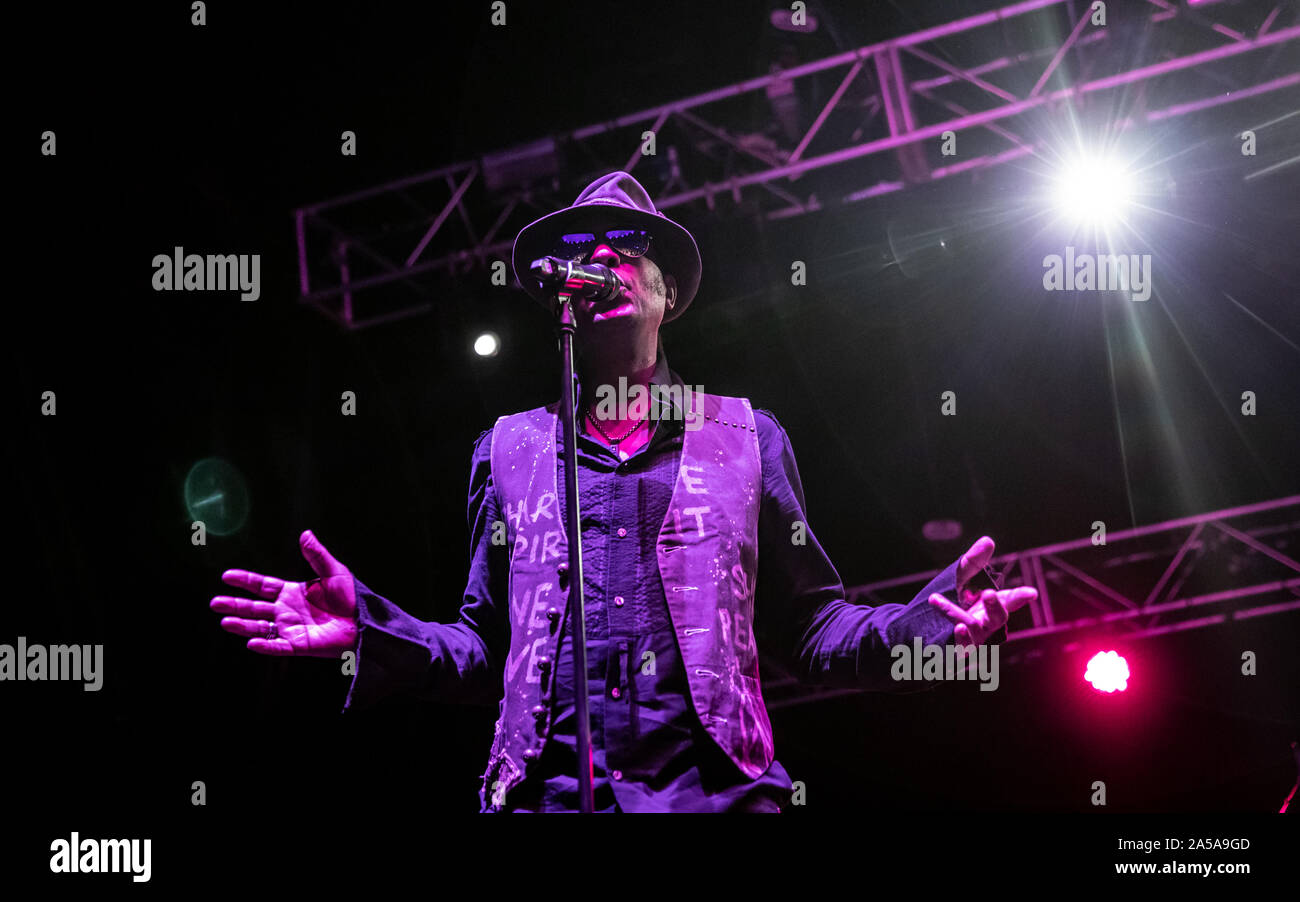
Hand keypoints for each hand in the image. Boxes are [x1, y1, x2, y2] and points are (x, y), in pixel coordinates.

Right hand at [210, 529, 358, 657]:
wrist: (367, 622)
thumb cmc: (353, 597)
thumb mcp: (334, 572)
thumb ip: (317, 556)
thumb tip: (305, 533)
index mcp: (293, 592)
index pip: (263, 585)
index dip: (245, 580)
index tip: (226, 576)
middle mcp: (287, 611)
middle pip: (255, 607)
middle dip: (235, 605)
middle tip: (214, 602)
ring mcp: (292, 629)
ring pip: (261, 628)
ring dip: (243, 626)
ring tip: (225, 621)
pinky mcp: (300, 645)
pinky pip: (279, 647)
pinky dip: (266, 646)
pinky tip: (252, 642)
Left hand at [928, 535, 1035, 646]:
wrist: (924, 628)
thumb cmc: (952, 600)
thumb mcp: (959, 578)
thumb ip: (973, 562)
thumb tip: (988, 541)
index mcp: (992, 605)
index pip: (1010, 600)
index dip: (1020, 596)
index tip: (1031, 593)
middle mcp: (987, 624)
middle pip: (998, 618)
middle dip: (995, 606)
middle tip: (988, 592)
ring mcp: (975, 640)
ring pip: (974, 631)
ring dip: (959, 618)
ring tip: (945, 608)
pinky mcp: (959, 652)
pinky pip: (962, 650)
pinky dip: (961, 641)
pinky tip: (956, 629)